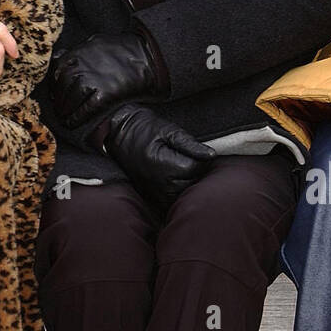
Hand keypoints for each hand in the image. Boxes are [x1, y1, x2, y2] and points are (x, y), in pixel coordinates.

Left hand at [50, 32, 161, 127]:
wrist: (147, 56)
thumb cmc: (123, 48)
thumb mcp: (96, 41)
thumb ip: (79, 49)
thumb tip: (63, 57)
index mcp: (78, 52)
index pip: (57, 70)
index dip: (54, 84)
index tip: (53, 92)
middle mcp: (82, 66)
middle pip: (62, 86)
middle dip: (58, 99)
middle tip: (58, 108)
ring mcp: (93, 80)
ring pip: (71, 98)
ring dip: (65, 110)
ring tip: (64, 116)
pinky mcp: (105, 94)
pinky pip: (86, 109)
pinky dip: (77, 118)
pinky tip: (72, 123)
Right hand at [93, 105, 214, 212]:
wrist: (119, 136)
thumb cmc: (144, 130)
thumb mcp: (168, 130)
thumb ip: (190, 144)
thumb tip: (211, 155)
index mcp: (162, 165)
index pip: (195, 168)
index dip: (199, 158)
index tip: (192, 149)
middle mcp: (158, 183)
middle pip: (192, 183)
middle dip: (195, 170)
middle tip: (186, 156)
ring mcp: (155, 193)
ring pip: (185, 194)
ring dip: (188, 182)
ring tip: (181, 166)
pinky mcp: (153, 198)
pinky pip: (174, 201)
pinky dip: (179, 191)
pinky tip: (176, 178)